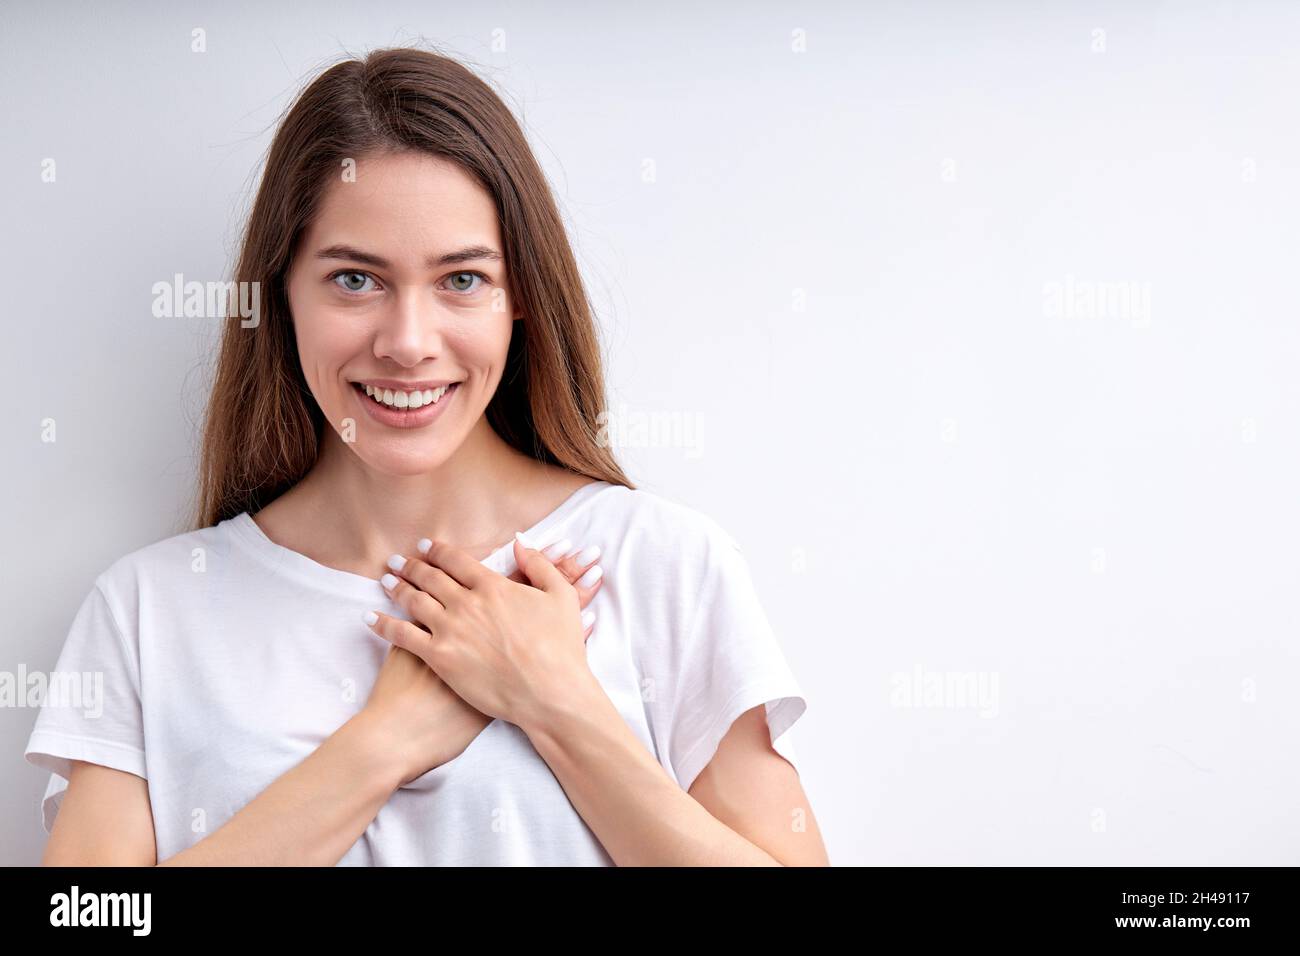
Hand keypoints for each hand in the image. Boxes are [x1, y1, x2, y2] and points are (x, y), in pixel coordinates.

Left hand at [361, 536, 604, 779]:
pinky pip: (402, 636)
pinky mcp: (439, 658)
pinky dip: (383, 624)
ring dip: (397, 588)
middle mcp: (467, 603)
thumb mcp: (562, 598)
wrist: (549, 693)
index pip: (457, 561)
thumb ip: (540, 565)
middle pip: (430, 578)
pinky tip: (369, 617)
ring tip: (386, 581)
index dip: (438, 550)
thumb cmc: (561, 649)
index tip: (425, 546)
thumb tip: (521, 542)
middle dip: (412, 566)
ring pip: (414, 602)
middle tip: (398, 560)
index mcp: (493, 587)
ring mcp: (450, 630)